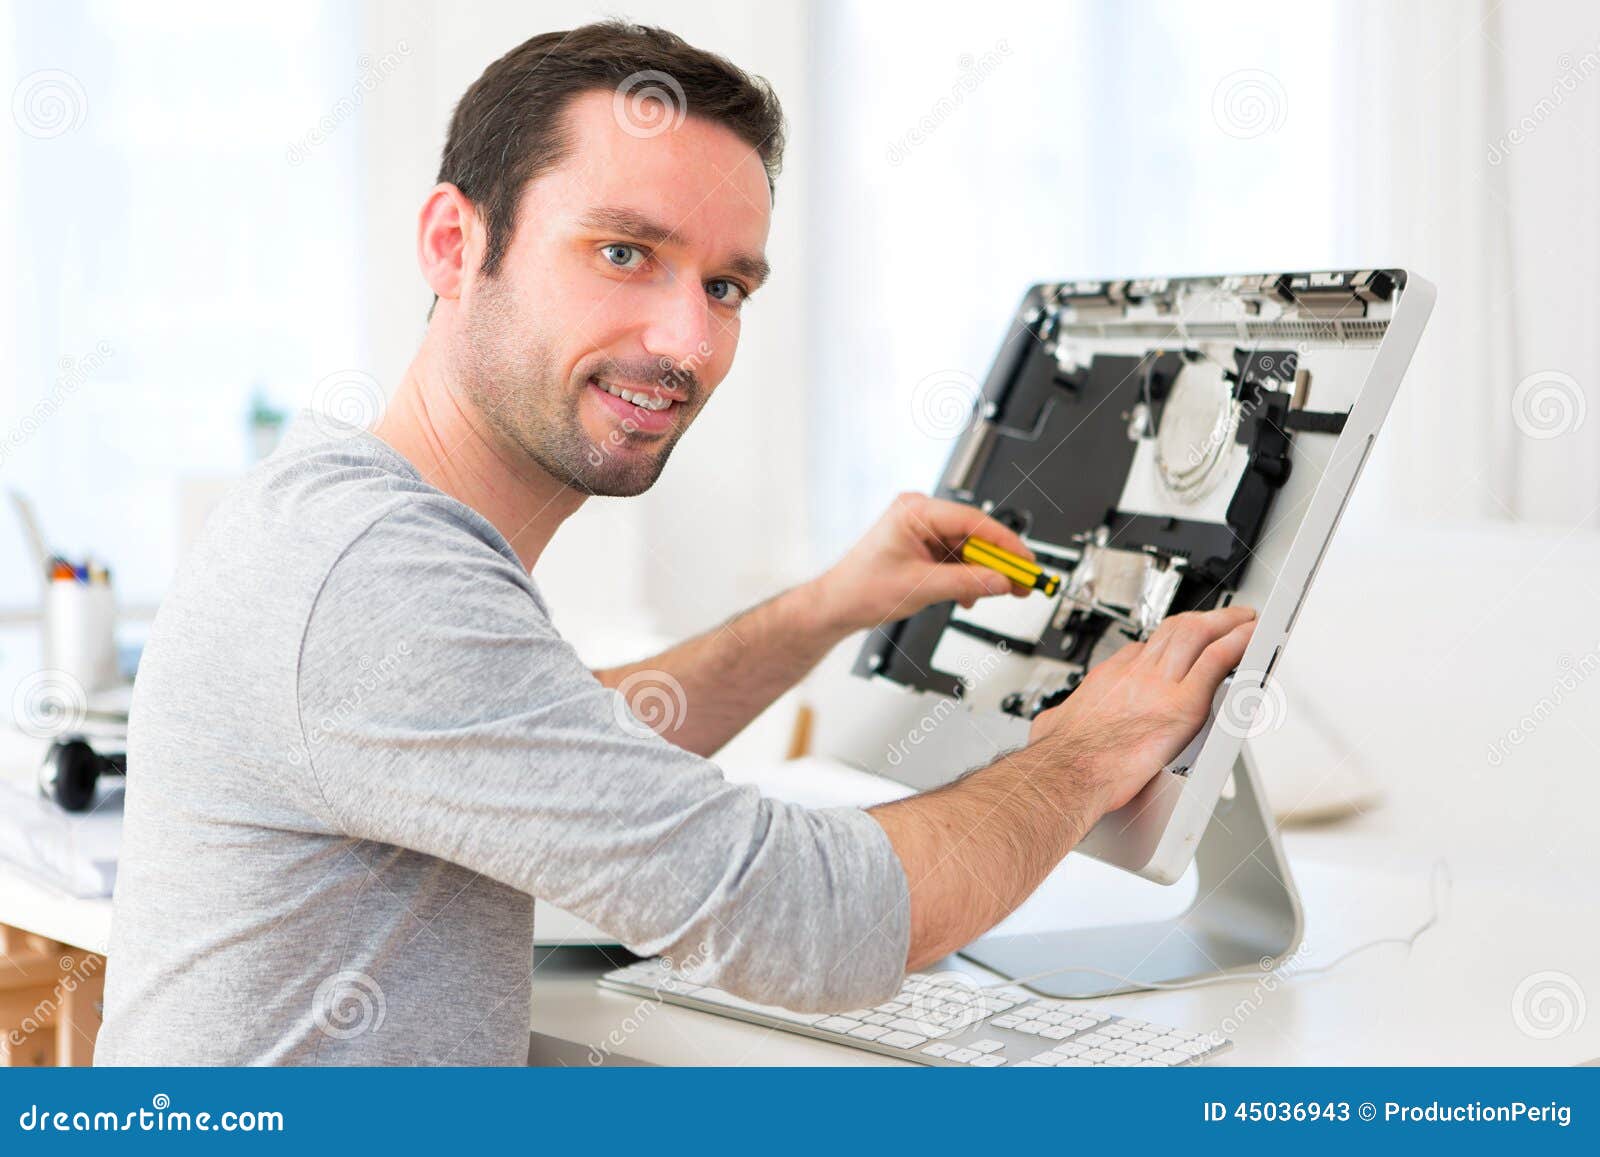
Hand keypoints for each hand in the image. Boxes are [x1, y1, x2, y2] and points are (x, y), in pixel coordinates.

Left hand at [809, 492, 1035, 635]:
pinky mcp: (924, 546)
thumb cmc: (861, 588)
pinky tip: (968, 594)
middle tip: (1022, 581)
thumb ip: (966, 582)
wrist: (839, 605)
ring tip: (991, 593)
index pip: (973, 521)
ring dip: (981, 573)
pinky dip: (967, 577)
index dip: (1004, 543)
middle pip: (974, 533)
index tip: (1025, 562)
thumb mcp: (920, 587)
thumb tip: (1001, 581)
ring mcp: (922, 531)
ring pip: (968, 548)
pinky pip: (957, 558)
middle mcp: (919, 515)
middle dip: (997, 561)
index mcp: (914, 511)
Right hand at [1027, 605, 1256, 819]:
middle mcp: (1136, 674)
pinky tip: (1252, 638)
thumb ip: (1060, 717)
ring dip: (1225, 623)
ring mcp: (1160, 685)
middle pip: (1175, 630)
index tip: (1178, 646)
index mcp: (1108, 678)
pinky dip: (1239, 645)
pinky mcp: (1183, 704)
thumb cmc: (1061, 756)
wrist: (1070, 771)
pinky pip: (1217, 661)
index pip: (1143, 648)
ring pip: (1197, 634)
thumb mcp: (1052, 724)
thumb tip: (1052, 723)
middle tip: (1221, 619)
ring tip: (1243, 620)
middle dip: (1202, 620)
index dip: (1167, 643)